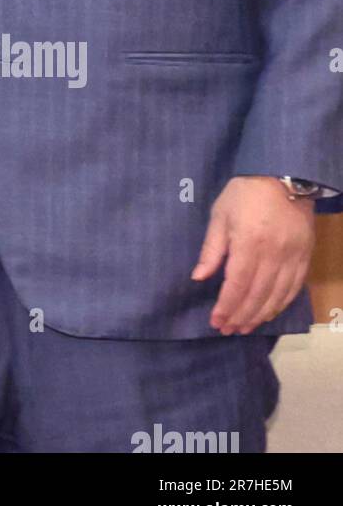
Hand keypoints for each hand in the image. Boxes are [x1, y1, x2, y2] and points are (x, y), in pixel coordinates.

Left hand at [191, 176, 315, 334]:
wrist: (282, 176)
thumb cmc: (243, 194)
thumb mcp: (219, 215)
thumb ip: (211, 249)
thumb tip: (198, 278)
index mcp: (249, 243)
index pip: (237, 285)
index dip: (227, 307)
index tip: (216, 321)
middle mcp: (273, 255)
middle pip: (257, 295)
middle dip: (241, 316)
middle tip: (228, 329)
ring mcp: (293, 257)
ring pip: (277, 296)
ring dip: (260, 315)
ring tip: (245, 327)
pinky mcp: (306, 257)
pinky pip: (294, 288)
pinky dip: (280, 304)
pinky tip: (269, 313)